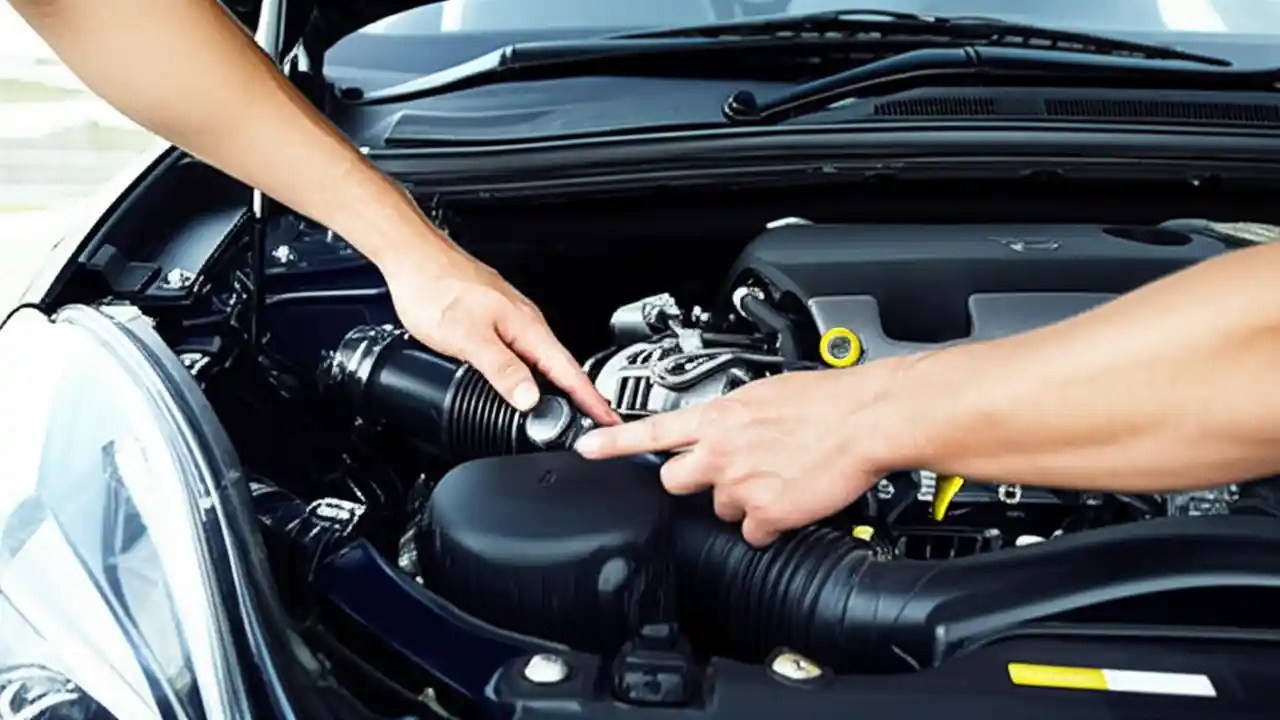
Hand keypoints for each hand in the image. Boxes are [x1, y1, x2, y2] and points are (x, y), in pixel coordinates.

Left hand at [382, 241, 618, 425]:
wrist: (412, 256)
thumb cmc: (435, 287)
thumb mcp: (469, 338)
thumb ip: (502, 369)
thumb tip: (529, 399)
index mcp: (526, 326)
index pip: (568, 371)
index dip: (590, 400)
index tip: (608, 420)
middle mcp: (523, 320)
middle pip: (559, 366)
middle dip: (578, 396)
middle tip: (592, 422)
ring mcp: (508, 317)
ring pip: (539, 358)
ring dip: (554, 385)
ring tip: (564, 409)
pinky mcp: (492, 317)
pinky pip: (521, 350)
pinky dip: (530, 371)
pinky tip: (523, 380)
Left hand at [574, 365, 909, 545]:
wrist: (864, 419)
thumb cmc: (827, 400)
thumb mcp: (767, 393)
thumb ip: (737, 414)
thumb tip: (731, 423)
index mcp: (719, 416)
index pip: (652, 431)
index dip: (613, 443)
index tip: (585, 448)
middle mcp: (721, 450)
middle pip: (675, 481)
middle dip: (692, 482)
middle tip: (721, 474)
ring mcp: (740, 485)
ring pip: (720, 509)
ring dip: (741, 501)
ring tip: (776, 479)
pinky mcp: (766, 514)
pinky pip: (754, 533)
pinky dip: (771, 524)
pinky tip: (790, 502)